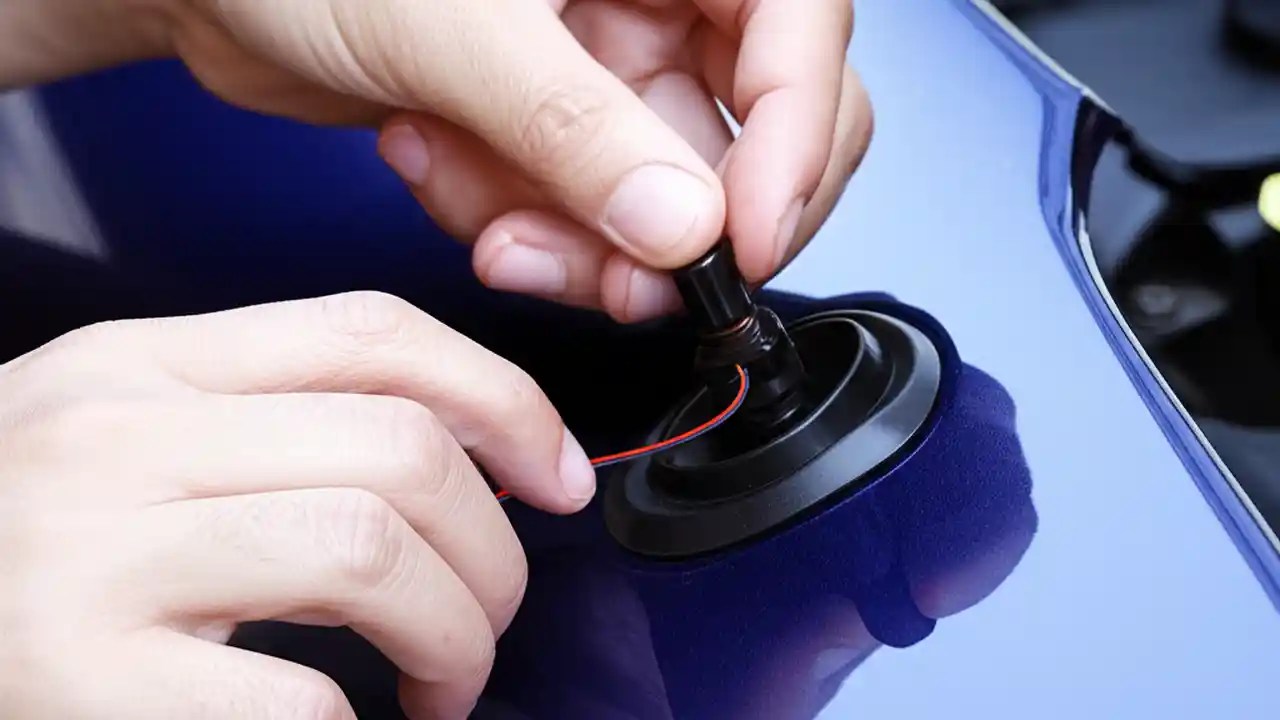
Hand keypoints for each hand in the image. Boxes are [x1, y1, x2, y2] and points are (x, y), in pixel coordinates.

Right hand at [0, 292, 593, 719]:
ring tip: (440, 683)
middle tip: (486, 618)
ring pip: (373, 552)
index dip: (503, 399)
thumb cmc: (23, 557)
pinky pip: (301, 695)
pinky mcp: (78, 683)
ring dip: (457, 632)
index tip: (554, 474)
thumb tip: (457, 456)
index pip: (372, 332)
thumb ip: (268, 426)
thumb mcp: (129, 447)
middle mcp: (110, 436)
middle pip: (399, 449)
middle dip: (495, 552)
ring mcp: (86, 556)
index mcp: (139, 366)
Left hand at [144, 0, 870, 320]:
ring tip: (484, 219)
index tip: (743, 243)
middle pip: (755, 133)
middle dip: (680, 226)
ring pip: (663, 196)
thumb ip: (574, 128)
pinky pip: (582, 211)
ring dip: (577, 239)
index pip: (804, 33)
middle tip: (618, 282)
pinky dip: (517, 220)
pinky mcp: (555, 124)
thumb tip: (684, 228)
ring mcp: (609, 64)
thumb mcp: (452, 26)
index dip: (796, 144)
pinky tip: (439, 167)